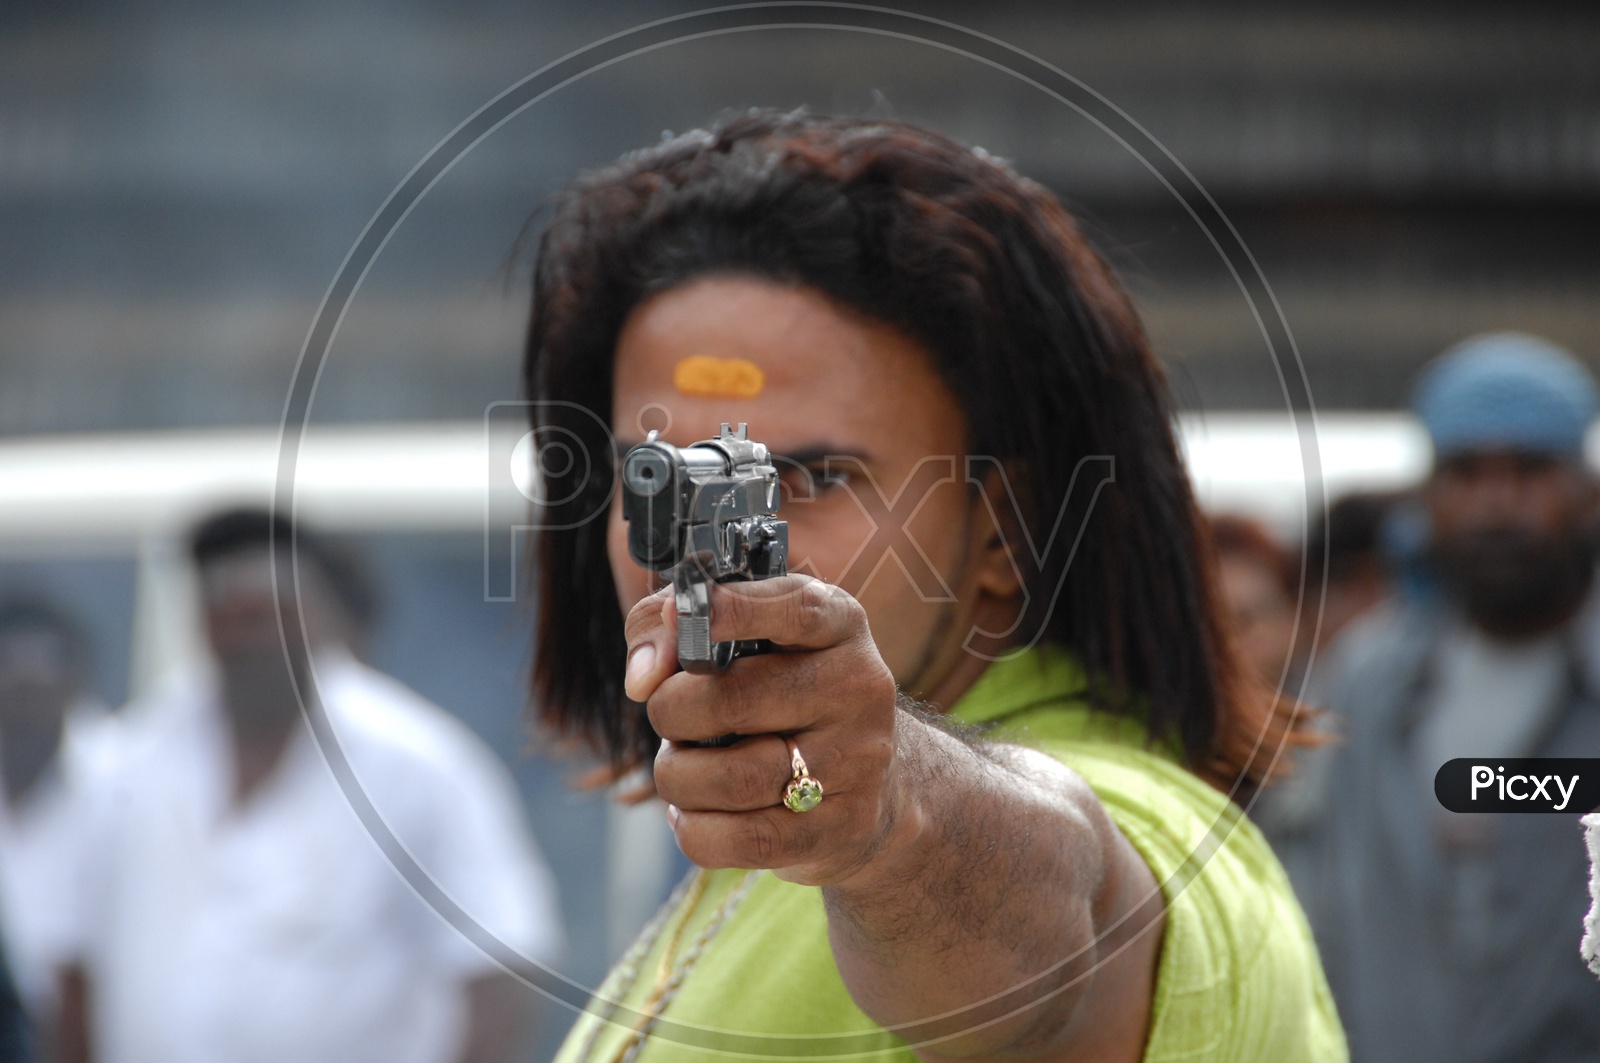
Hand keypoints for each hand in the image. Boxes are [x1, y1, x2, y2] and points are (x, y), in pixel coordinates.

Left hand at [622, 575, 905, 885]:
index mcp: (838, 624)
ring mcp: (857, 761)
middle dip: (671, 712)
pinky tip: (693, 814)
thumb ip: (673, 626)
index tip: (682, 616)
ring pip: (732, 779)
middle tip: (669, 718)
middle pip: (733, 700)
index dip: (730, 611)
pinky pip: (743, 839)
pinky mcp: (843, 827)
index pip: (792, 609)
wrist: (876, 785)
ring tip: (680, 768)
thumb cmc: (783, 694)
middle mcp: (859, 687)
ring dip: (678, 776)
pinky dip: (696, 830)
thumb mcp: (747, 637)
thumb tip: (641, 677)